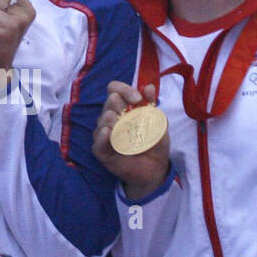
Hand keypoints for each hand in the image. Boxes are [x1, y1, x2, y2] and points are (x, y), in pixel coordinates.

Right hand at [93, 82, 170, 200]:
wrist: (155, 169)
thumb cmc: (154, 143)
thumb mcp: (159, 123)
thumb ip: (153, 105)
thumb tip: (148, 87)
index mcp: (123, 108)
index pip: (115, 90)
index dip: (124, 89)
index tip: (138, 98)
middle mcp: (111, 118)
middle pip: (108, 103)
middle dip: (117, 102)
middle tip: (128, 108)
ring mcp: (105, 135)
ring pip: (101, 121)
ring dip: (108, 118)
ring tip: (116, 119)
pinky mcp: (103, 152)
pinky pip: (98, 143)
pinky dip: (102, 137)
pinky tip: (107, 132)